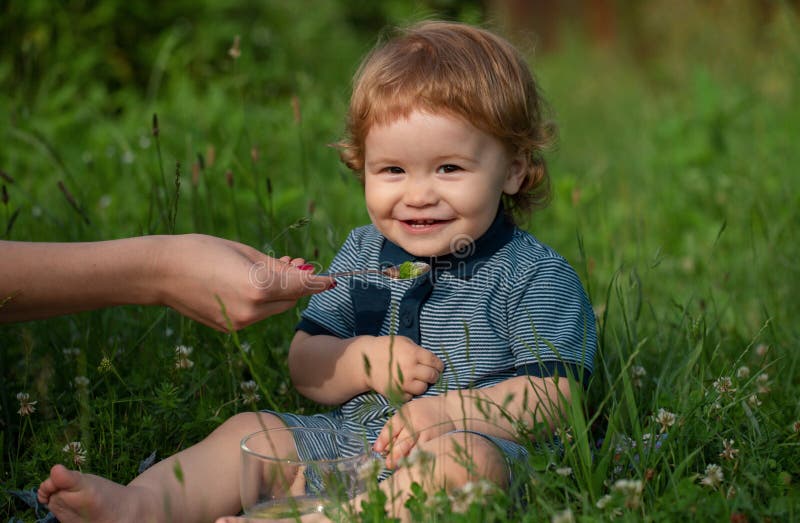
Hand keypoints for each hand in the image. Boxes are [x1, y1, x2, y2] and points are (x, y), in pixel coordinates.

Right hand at [153, 234, 333, 330]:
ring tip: (271, 270)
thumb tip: (299, 272)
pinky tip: (250, 284)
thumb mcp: (244, 252)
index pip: (300, 286)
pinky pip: (256, 315)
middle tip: (295, 263)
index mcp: (259, 287)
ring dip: (279, 293)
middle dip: (296, 285)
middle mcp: (252, 310)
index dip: (317, 282)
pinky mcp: (229, 328)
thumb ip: (276, 267)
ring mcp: (240, 323)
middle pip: (289, 300)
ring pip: (274, 309)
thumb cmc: (201, 251)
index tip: (332, 279)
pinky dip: (261, 302)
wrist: (160, 273)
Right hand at [361, 336, 443, 401]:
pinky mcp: (395, 392)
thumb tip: (431, 360)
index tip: (438, 367)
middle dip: (433, 376)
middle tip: (430, 375)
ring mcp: (403, 382)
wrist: (364, 360)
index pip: (435, 362)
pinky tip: (406, 386)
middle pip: (432, 376)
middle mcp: (410, 368)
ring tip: (417, 381)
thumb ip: (418, 350)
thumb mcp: (403, 342)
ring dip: (422, 385)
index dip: (439, 365)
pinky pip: (409, 396)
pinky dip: (409, 393)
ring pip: (422, 388)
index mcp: (414, 353)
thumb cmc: (385, 347)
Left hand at [373, 396, 455, 468]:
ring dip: (405, 460)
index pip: (392, 428)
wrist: (449, 409)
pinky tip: (414, 465)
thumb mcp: (407, 412)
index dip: (383, 440)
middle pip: (403, 442)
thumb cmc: (423, 412)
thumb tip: (380, 448)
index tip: (377, 450)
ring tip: (400, 467)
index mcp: (406, 414)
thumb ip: (395, 428)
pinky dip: (418, 460)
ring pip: (414, 451)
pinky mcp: (437, 441)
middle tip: (389, 464)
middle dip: (394, 455)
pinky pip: (426, 453)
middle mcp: (417, 423)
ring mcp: (428, 434)